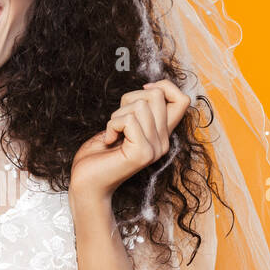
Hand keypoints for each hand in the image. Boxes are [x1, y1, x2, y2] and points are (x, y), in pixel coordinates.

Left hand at [69, 79, 192, 205]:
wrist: (86, 182)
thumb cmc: (99, 153)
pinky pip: (128, 120)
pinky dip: (112, 125)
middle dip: (129, 99)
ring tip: (113, 134)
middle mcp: (163, 142)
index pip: (183, 100)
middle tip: (118, 123)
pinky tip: (110, 140)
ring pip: (141, 105)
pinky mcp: (142, 153)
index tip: (142, 93)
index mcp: (162, 134)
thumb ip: (141, 109)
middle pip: (156, 95)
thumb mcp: (124, 123)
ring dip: (117, 115)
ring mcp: (155, 149)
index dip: (164, 87)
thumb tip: (152, 87)